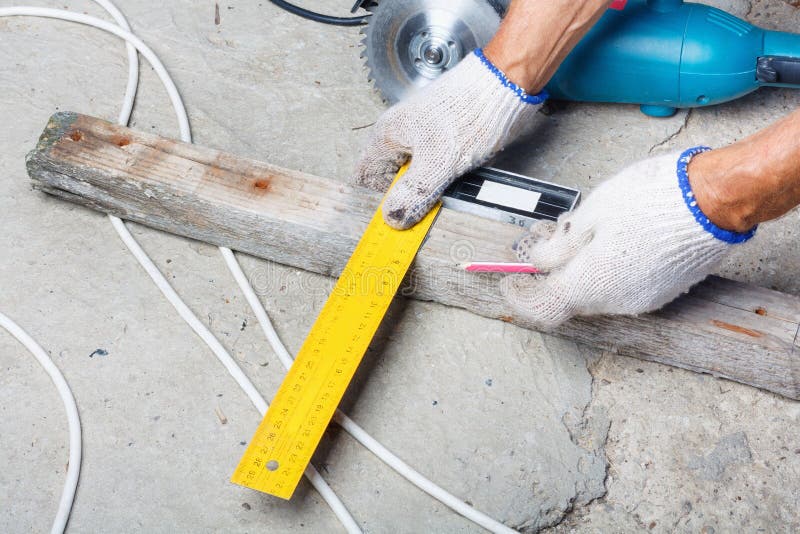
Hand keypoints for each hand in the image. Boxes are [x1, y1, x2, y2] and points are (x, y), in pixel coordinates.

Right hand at [353, 49, 545, 228]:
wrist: (505, 85)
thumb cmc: (469, 112)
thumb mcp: (438, 163)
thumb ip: (413, 194)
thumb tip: (393, 217)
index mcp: (387, 135)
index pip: (365, 176)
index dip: (376, 200)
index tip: (394, 217)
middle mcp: (401, 136)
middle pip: (391, 179)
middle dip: (407, 199)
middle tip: (424, 210)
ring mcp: (422, 138)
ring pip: (416, 177)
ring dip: (429, 191)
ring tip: (446, 191)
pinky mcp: (443, 141)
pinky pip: (437, 170)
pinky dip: (445, 180)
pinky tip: (458, 181)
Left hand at [500, 148, 756, 328]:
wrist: (715, 201)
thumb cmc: (651, 200)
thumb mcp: (591, 213)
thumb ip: (560, 244)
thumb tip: (539, 260)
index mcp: (589, 285)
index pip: (541, 306)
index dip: (519, 294)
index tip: (510, 277)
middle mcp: (614, 302)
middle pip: (567, 297)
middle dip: (550, 273)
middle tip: (544, 238)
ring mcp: (641, 300)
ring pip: (594, 291)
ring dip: (577, 268)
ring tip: (577, 230)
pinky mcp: (661, 291)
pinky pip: (620, 287)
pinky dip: (603, 269)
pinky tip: (607, 238)